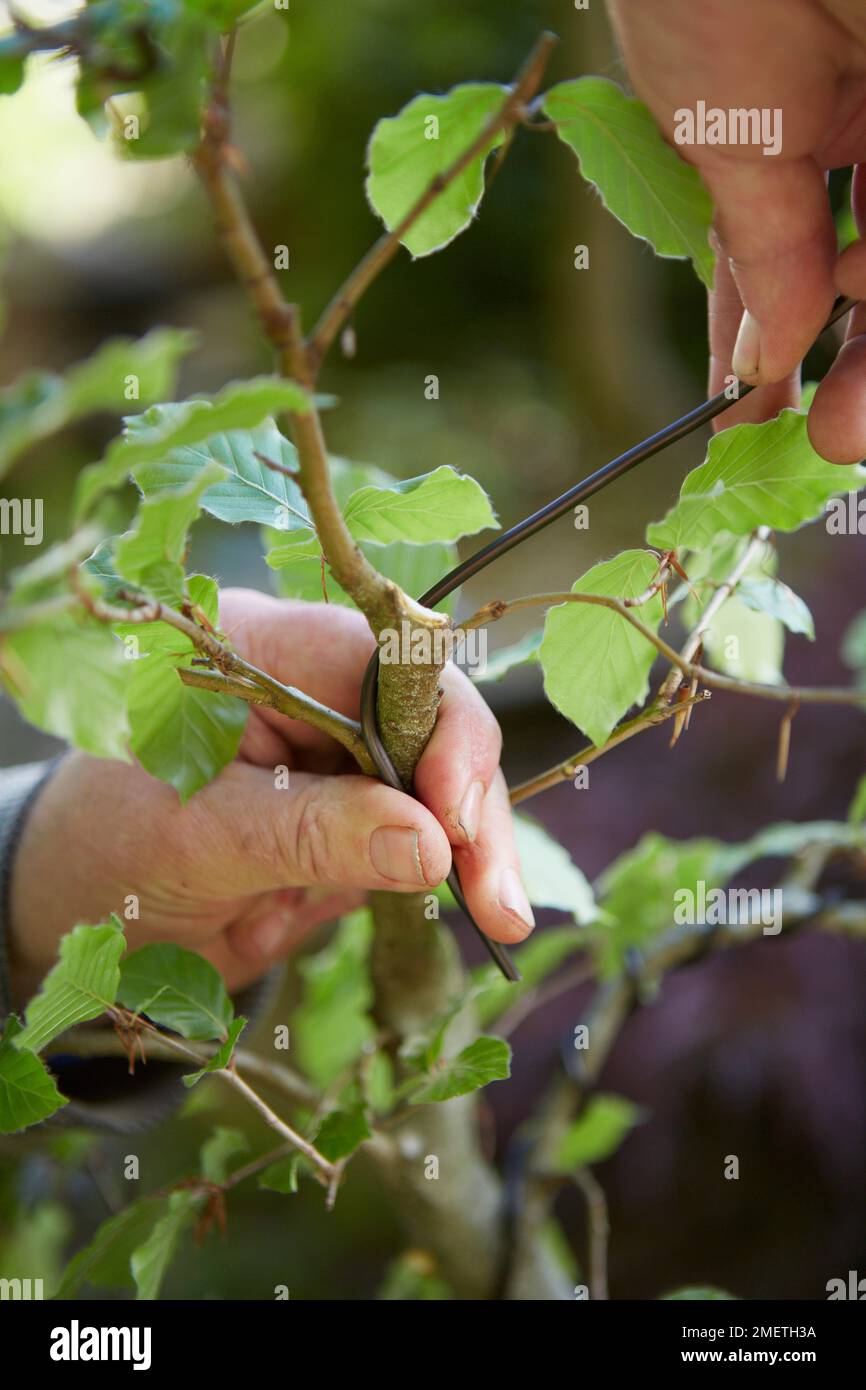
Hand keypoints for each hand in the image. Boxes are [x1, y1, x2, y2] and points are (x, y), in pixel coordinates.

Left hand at [8, 590, 533, 1000]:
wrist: (74, 909)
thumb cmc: (105, 846)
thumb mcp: (195, 838)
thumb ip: (309, 832)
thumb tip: (431, 846)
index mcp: (261, 648)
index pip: (384, 664)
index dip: (442, 731)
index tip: (457, 820)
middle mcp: (312, 688)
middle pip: (433, 727)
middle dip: (471, 812)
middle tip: (499, 899)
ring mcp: (338, 752)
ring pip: (437, 792)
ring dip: (463, 857)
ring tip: (494, 915)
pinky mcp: (350, 811)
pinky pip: (410, 843)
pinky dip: (413, 885)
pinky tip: (358, 910)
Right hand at [607, 0, 865, 460]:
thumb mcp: (723, 136)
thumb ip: (760, 247)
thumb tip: (772, 350)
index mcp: (796, 117)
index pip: (784, 257)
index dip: (766, 343)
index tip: (748, 422)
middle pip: (864, 269)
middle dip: (845, 363)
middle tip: (822, 443)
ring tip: (842, 430)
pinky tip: (861, 372)